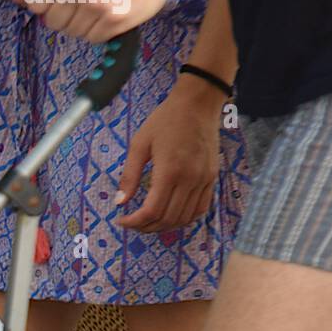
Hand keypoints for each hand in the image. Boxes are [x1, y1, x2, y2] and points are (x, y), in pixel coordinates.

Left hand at [11, 0, 173, 40]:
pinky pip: (91, 38)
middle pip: (53, 21)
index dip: (43, 3)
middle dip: (63, 14)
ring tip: (100, 4)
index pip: (37, 0)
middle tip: (84, 0)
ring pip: (72, 31)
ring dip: (81, 22)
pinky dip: (98, 30)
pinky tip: (110, 13)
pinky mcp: (114, 21)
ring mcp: (98, 6)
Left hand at [117, 78, 222, 231]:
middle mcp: (190, 179)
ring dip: (164, 226)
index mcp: (170, 171)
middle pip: (168, 219)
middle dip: (146, 227)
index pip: (152, 211)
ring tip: (148, 222)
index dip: (134, 222)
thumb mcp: (139, 144)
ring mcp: (203, 180)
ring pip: (184, 218)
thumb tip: (120, 202)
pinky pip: (200, 209)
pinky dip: (184, 218)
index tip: (122, 220)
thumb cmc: (166, 120)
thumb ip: (129, 176)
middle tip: (132, 223)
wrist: (198, 103)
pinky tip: (170, 215)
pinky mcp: (211, 178)